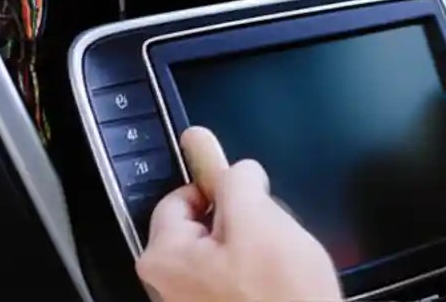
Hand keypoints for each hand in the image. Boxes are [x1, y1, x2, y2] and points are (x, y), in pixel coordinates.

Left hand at [136, 127, 341, 301]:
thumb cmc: (281, 299)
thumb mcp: (259, 220)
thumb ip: (236, 180)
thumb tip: (222, 157)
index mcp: (164, 258)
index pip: (181, 197)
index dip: (220, 189)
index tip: (248, 191)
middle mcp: (169, 288)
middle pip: (203, 227)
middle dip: (242, 223)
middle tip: (272, 237)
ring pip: (225, 256)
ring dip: (256, 251)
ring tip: (281, 267)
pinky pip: (237, 282)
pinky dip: (260, 277)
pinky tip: (282, 286)